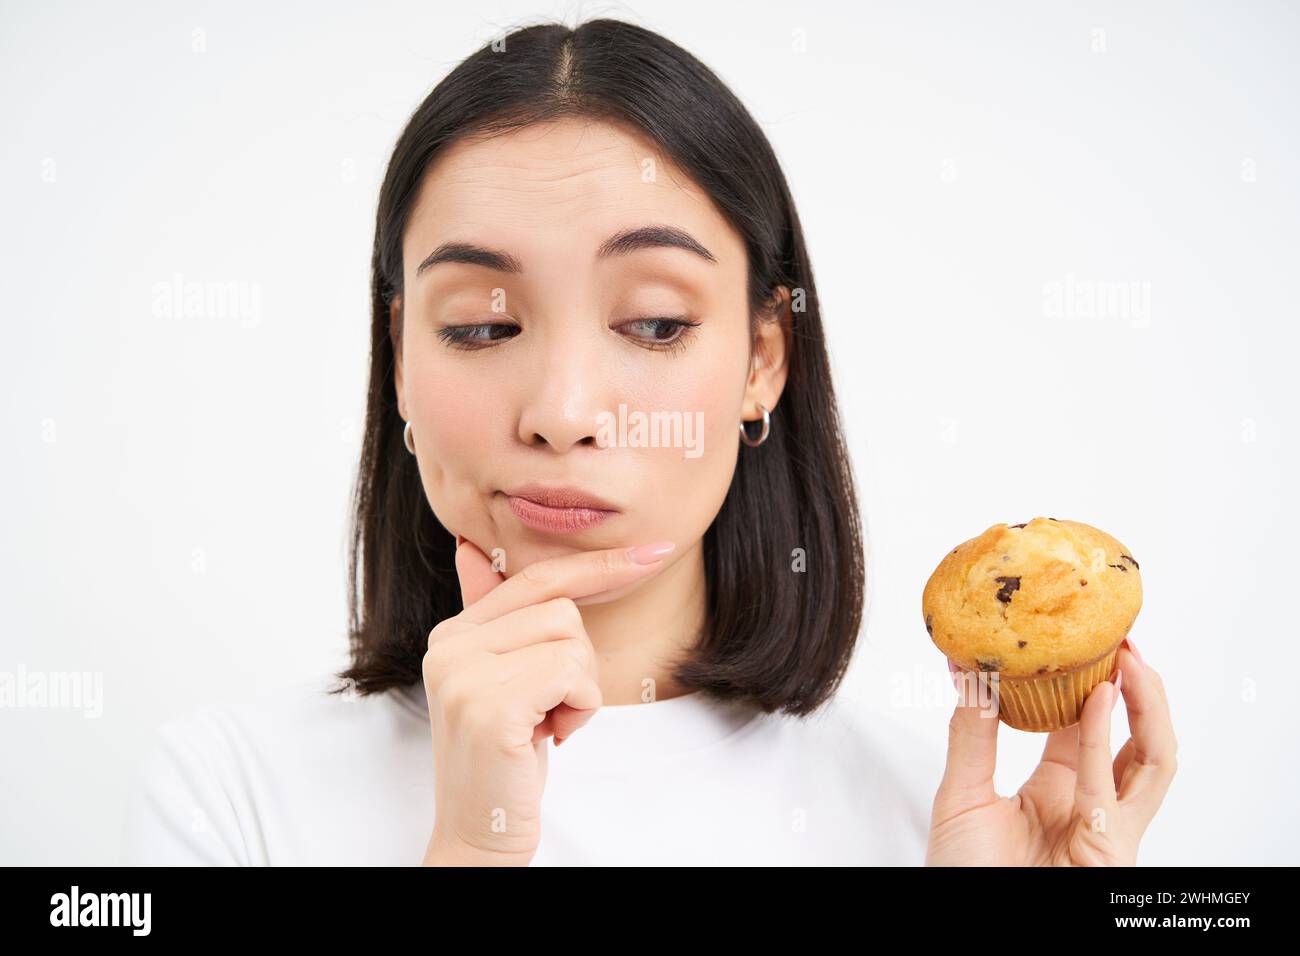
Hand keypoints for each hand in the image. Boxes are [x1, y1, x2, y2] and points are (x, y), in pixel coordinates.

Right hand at [420, 534, 674, 865]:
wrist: (479, 835)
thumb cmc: (505, 762)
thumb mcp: (501, 682)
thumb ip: (495, 620)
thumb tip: (473, 553)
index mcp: (454, 633)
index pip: (537, 578)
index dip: (599, 565)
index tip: (655, 552)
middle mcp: (449, 645)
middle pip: (563, 608)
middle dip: (581, 662)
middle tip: (553, 710)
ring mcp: (463, 672)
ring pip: (571, 637)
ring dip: (580, 689)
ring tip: (546, 725)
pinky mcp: (488, 703)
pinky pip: (571, 671)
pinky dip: (580, 708)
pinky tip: (551, 737)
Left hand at [926, 639, 1176, 865]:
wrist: (964, 924)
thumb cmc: (963, 878)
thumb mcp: (961, 795)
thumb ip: (970, 733)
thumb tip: (964, 669)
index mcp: (1060, 793)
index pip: (1092, 730)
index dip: (1098, 685)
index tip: (1094, 641)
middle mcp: (1092, 810)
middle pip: (1140, 743)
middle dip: (1142, 691)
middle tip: (1124, 641)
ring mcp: (1108, 833)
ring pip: (1153, 763)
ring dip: (1146, 708)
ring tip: (1128, 659)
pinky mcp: (1109, 852)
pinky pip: (1113, 790)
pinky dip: (1107, 741)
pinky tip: (1097, 699)